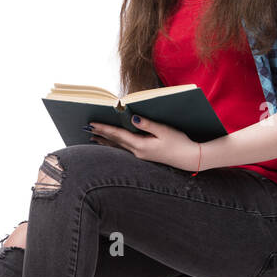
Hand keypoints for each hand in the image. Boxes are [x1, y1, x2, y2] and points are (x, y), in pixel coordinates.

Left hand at [87, 115, 202, 170]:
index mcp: (141, 145)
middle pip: (115, 141)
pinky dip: (115, 145)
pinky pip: (124, 149)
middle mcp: (137, 152)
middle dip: (100, 134)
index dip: (104, 129)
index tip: (92, 124)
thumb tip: (132, 117)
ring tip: (93, 137)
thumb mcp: (164, 130)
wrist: (190, 158)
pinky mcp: (145, 155)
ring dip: (105, 141)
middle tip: (86, 128)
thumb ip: (147, 124)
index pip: (118, 135)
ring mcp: (140, 155)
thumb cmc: (179, 142)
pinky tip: (112, 144)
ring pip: (118, 147)